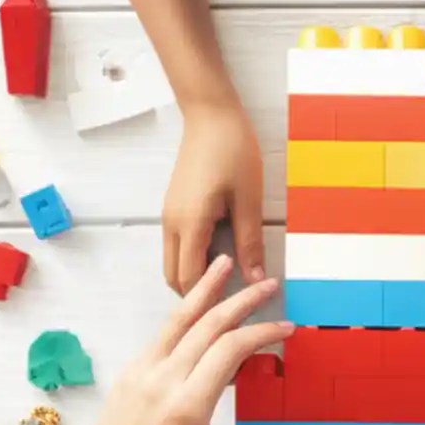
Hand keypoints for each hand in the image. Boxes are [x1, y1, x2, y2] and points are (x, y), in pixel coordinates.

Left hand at [67, 255, 291, 424]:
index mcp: (188, 407)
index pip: (231, 350)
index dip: (262, 332)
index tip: (285, 328)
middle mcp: (163, 381)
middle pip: (209, 324)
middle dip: (243, 301)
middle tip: (268, 284)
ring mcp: (141, 374)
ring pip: (179, 320)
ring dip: (205, 289)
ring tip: (224, 263)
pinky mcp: (129, 375)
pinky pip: (162, 337)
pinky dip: (184, 316)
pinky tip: (198, 308)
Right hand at [164, 103, 265, 294]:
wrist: (210, 114)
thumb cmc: (232, 150)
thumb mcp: (249, 199)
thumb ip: (250, 242)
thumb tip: (256, 278)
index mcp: (189, 223)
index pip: (190, 279)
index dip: (209, 299)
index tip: (234, 310)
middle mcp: (171, 223)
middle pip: (174, 277)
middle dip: (197, 295)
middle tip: (230, 302)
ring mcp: (168, 215)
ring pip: (172, 262)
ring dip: (193, 277)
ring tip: (226, 284)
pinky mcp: (173, 208)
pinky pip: (176, 246)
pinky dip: (191, 260)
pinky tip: (218, 259)